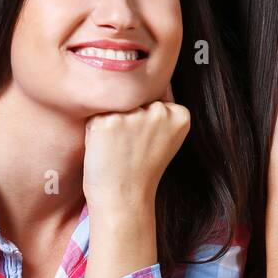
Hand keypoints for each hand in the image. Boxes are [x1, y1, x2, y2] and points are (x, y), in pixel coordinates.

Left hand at [82, 89, 189, 223]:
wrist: (125, 198)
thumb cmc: (142, 170)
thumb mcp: (165, 138)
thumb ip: (162, 112)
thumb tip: (143, 79)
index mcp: (180, 114)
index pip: (156, 98)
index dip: (146, 120)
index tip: (147, 142)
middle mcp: (159, 111)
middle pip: (136, 99)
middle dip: (129, 117)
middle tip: (131, 147)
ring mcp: (134, 115)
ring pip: (116, 104)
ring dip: (112, 122)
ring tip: (118, 148)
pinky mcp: (108, 121)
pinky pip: (97, 113)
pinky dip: (96, 129)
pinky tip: (106, 148)